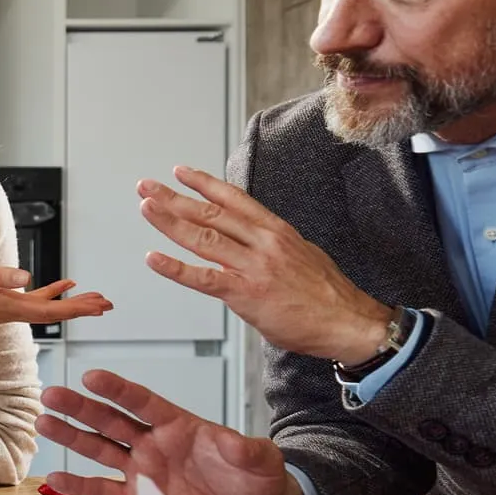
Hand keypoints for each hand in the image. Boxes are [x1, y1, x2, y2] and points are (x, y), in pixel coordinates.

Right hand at [0, 260, 111, 327]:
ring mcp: (6, 309)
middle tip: (108, 304)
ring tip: (96, 299)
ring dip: (72, 304)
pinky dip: (52, 295)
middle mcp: (8, 311)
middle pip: (53, 313)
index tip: (95, 307)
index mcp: (2, 305)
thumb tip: (26, 277)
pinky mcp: (2, 303)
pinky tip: (67, 288)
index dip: (73, 309)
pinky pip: (33, 301)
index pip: (46, 310)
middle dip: (82, 309)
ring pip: (47, 309)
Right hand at [36, 369, 306, 494]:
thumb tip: (233, 441)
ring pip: (99, 450)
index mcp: (177, 426)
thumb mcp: (259, 459)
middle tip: (53, 394)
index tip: (92, 377)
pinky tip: (57, 478)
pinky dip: (80, 486)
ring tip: (45, 423)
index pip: (141, 402)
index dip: (117, 390)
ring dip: (72, 438)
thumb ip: (244, 448)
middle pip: (110, 421)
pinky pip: (104, 491)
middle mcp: (153, 444)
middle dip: (80, 408)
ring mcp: (144, 471)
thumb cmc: (255, 478)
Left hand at [137, 166, 392, 363]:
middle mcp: (263, 242)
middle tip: (148, 186)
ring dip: (170, 221)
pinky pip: (203, 278)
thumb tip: (249, 247)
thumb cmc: (328, 295)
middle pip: (211, 213)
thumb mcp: (301, 255)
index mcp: (276, 231)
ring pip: (203, 238)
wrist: (349, 322)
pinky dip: (175, 268)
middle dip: (175, 197)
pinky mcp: (246, 293)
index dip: (204, 184)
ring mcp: (253, 267)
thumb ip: (269, 248)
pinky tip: (154, 259)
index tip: (182, 172)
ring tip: (147, 208)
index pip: (234, 199)